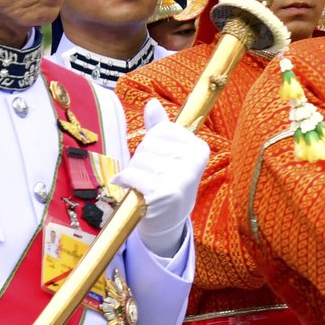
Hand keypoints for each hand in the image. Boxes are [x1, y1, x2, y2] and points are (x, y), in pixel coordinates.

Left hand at [117, 102, 207, 254]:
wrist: (168, 221)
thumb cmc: (166, 182)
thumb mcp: (169, 154)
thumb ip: (160, 128)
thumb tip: (151, 103)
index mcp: (199, 148)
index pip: (161, 130)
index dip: (152, 144)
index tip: (159, 160)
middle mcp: (194, 161)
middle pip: (149, 144)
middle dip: (141, 158)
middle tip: (149, 175)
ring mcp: (180, 178)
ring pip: (139, 159)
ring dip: (132, 171)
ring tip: (142, 184)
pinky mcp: (164, 193)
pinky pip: (133, 175)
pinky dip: (125, 181)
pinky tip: (128, 188)